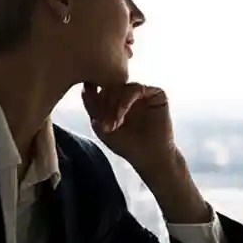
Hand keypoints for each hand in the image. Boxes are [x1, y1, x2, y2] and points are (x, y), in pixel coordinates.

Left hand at [81, 83, 209, 223]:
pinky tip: (122, 115)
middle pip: (109, 84)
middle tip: (103, 123)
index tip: (92, 115)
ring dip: (113, 104)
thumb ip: (92, 106)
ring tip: (114, 124)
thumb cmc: (126, 144)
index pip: (98, 86)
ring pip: (121, 85)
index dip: (92, 97)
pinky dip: (125, 101)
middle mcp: (128, 92)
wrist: (151, 157)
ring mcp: (142, 92)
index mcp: (115, 98)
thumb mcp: (101, 126)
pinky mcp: (156, 93)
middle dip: (103, 103)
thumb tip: (85, 86)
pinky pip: (136, 88)